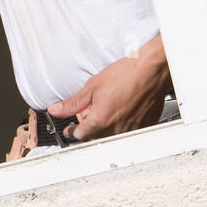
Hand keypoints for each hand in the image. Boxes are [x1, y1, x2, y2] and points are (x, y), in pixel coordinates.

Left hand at [47, 34, 172, 142]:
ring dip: (105, 125)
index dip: (72, 131)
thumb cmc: (126, 74)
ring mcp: (131, 130)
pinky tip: (121, 108)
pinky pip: (127, 131)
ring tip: (108, 106)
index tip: (70, 128)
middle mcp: (116, 130)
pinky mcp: (143, 127)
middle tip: (90, 109)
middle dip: (89, 125)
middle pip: (95, 136)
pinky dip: (121, 123)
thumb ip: (73, 102)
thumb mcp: (93, 86)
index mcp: (100, 121)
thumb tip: (55, 110)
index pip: (80, 135)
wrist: (151, 70)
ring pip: (111, 135)